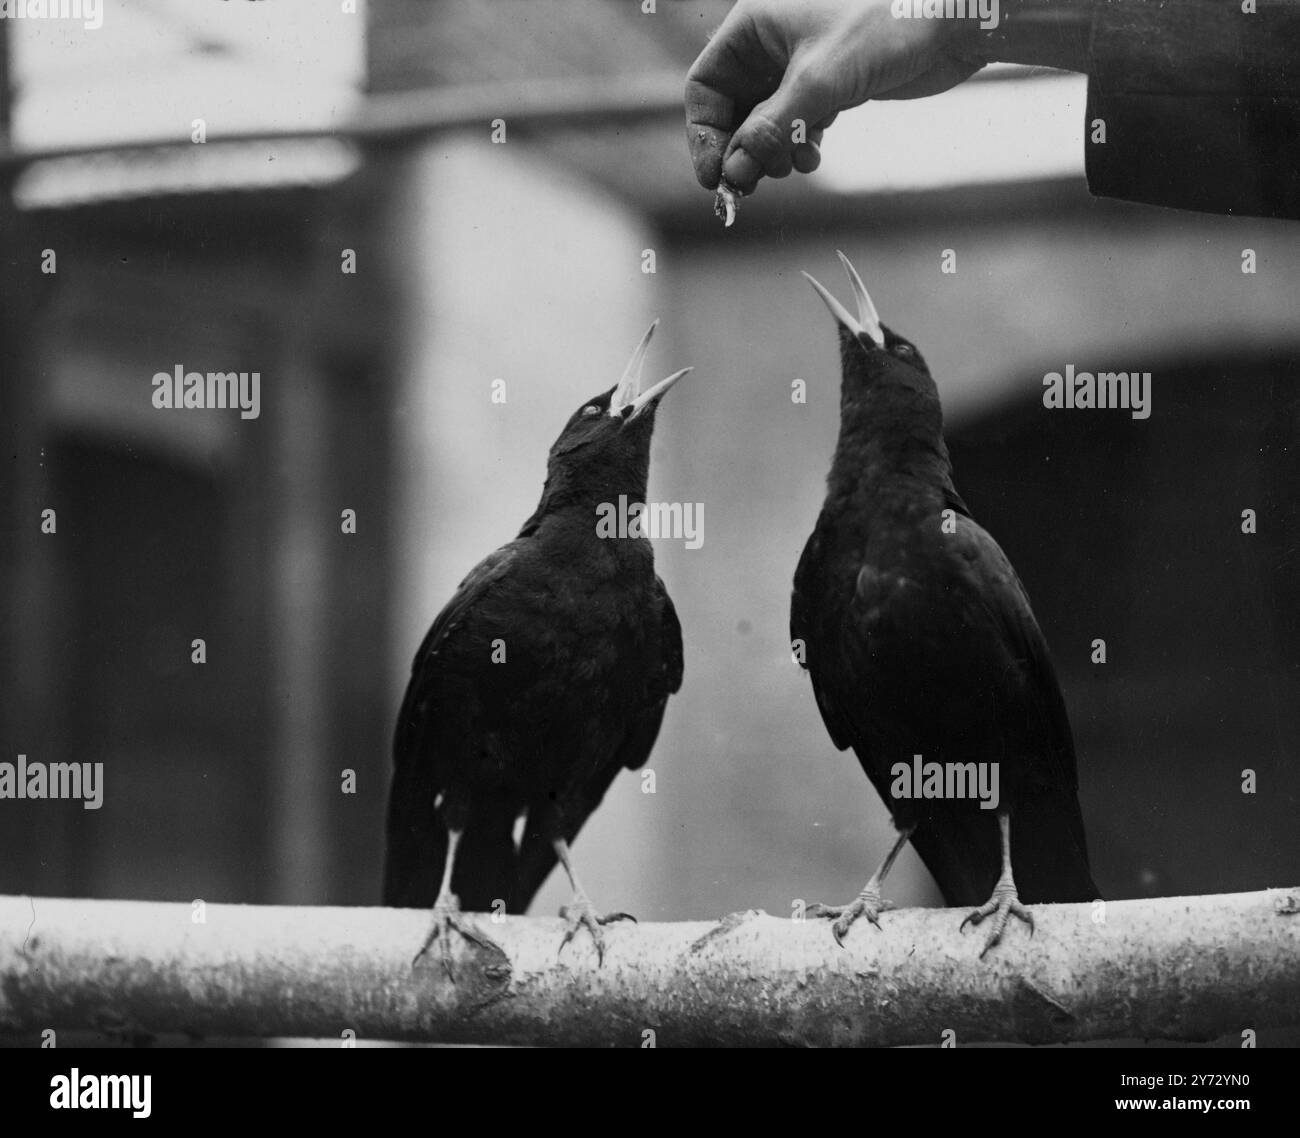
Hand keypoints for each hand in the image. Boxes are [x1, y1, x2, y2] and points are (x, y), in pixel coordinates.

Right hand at [685, 0, 984, 192]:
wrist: (953, 19)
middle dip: (743, 150)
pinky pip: (794, 125)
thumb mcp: (819, 82)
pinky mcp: (827, 84)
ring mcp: (799, 65)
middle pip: (732, 111)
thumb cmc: (886, 25)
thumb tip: (734, 174)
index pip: (706, 87)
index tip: (717, 177)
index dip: (705, 135)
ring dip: (771, 153)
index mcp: (754, 25)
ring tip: (793, 165)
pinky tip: (811, 156)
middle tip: (752, 185)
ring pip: (763, 123)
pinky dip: (796, 146)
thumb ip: (771, 130)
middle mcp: (771, 43)